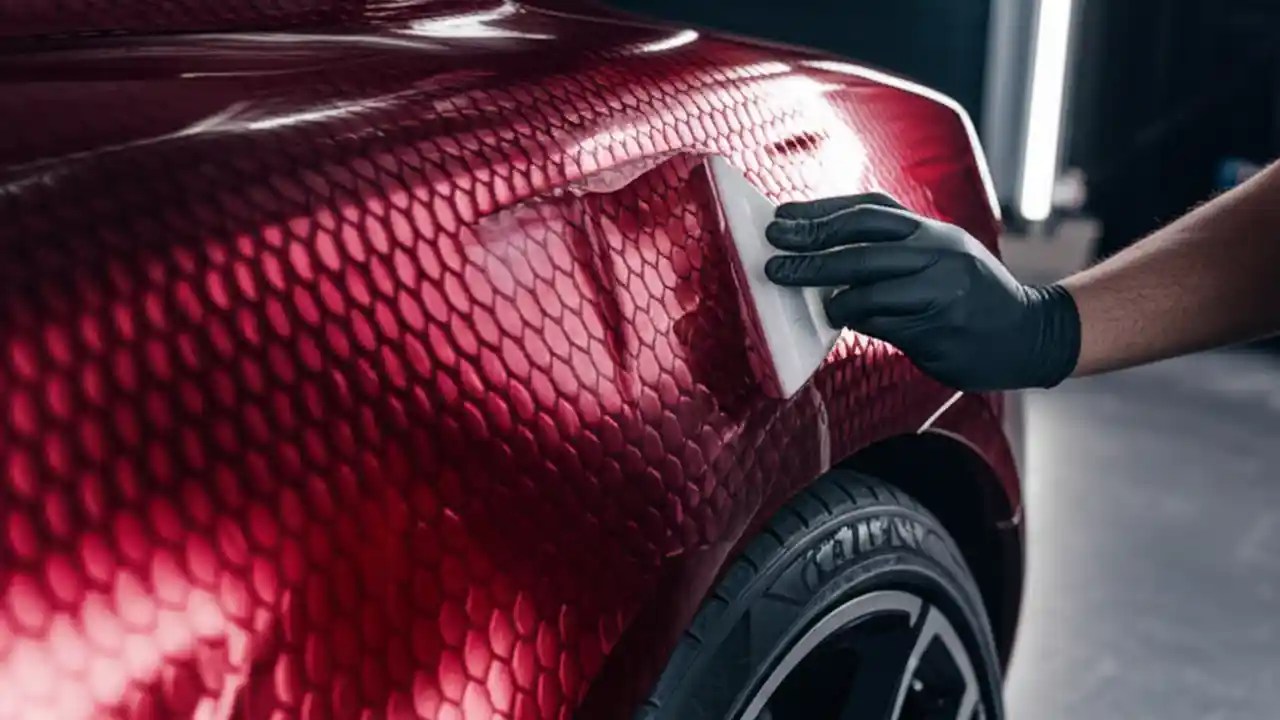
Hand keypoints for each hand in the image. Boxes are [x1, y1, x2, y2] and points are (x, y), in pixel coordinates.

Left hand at [763, 193, 1080, 390]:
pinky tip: (844, 320)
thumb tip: (823, 252)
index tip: (781, 219)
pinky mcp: (938, 329)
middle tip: (773, 261)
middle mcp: (937, 253)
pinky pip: (882, 324)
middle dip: (809, 251)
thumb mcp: (942, 256)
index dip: (820, 212)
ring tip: (814, 301)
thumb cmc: (971, 295)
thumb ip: (894, 250)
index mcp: (932, 231)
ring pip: (868, 287)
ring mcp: (939, 290)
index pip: (869, 209)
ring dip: (830, 296)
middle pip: (860, 244)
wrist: (1028, 334)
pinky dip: (857, 321)